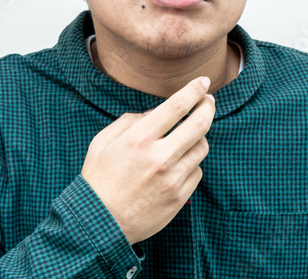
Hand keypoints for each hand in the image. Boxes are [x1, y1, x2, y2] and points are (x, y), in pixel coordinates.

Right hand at [81, 76, 215, 244]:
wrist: (99, 224)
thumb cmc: (99, 180)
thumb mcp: (102, 142)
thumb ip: (129, 121)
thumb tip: (154, 113)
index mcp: (139, 139)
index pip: (177, 106)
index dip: (194, 90)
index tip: (203, 82)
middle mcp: (159, 157)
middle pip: (199, 124)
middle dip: (208, 107)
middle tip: (208, 100)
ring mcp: (172, 179)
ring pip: (202, 148)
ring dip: (199, 136)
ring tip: (188, 135)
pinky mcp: (179, 197)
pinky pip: (197, 171)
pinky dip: (191, 163)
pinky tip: (179, 163)